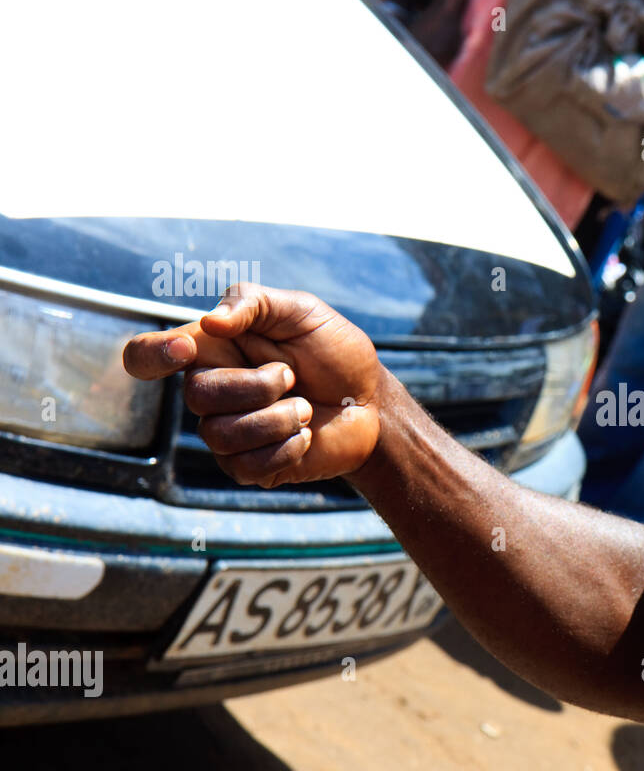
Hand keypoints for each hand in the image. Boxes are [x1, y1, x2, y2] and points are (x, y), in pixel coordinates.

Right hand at [122, 283, 383, 487]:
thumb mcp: (302, 312)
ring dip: (276, 419)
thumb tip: (211, 322)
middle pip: (196, 396)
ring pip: (219, 435)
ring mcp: (226, 432)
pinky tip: (305, 436)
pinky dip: (286, 448)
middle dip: (256, 386)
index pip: (144, 355)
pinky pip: (245, 466)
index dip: (150, 355)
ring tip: (305, 408)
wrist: (371, 401)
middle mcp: (210, 392)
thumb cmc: (334, 352)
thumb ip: (255, 303)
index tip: (186, 347)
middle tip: (293, 375)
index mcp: (211, 349)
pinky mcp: (249, 467)